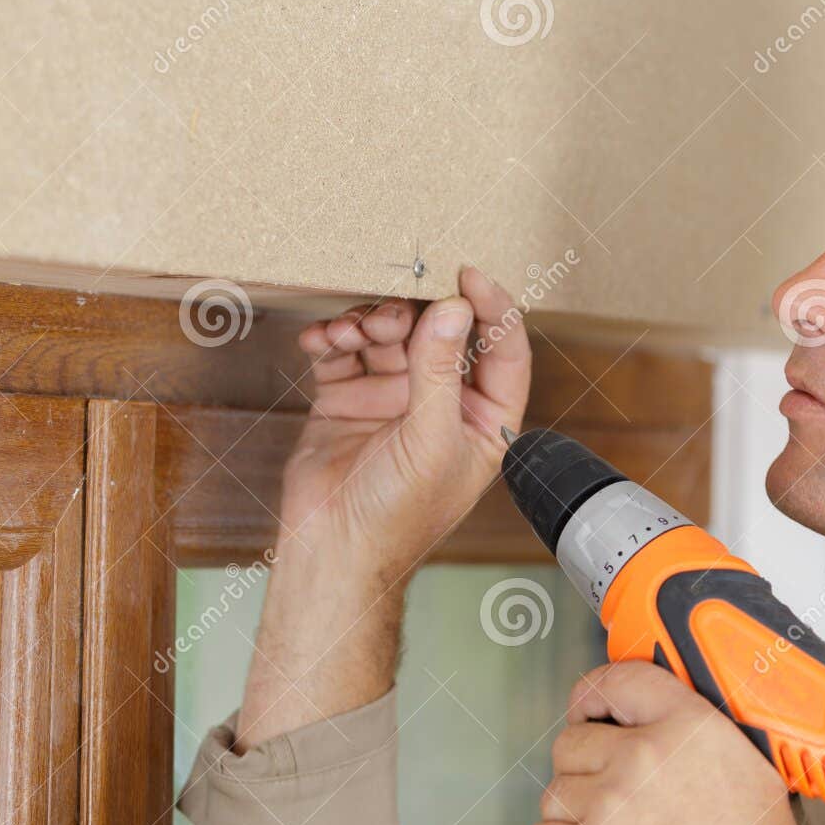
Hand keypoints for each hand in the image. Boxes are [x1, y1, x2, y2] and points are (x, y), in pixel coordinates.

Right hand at [280, 265, 530, 571]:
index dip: (492, 308)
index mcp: (483, 419)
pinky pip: (344, 351)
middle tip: (390, 315)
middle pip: (440, 331)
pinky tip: (321, 341)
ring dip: (369, 322)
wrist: (331, 550)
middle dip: (415, 313)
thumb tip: (452, 309)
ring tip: (351, 332)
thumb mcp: (430, 440)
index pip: (503, 350)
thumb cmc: (396, 515)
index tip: (468, 274)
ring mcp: (393, 398)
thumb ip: (440, 370)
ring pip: (389, 333)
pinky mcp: (348, 398)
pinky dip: (332, 338)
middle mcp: (442, 403)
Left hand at [523, 661, 824, 824]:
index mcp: (690, 729)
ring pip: (554, 792)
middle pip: (573, 740)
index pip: (619, 680)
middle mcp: (645, 758)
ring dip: (570, 814)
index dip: (594, 693)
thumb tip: (669, 723)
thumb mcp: (751, 775)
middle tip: (603, 792)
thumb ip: (702, 737)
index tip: (586, 706)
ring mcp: (610, 807)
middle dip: (583, 767)